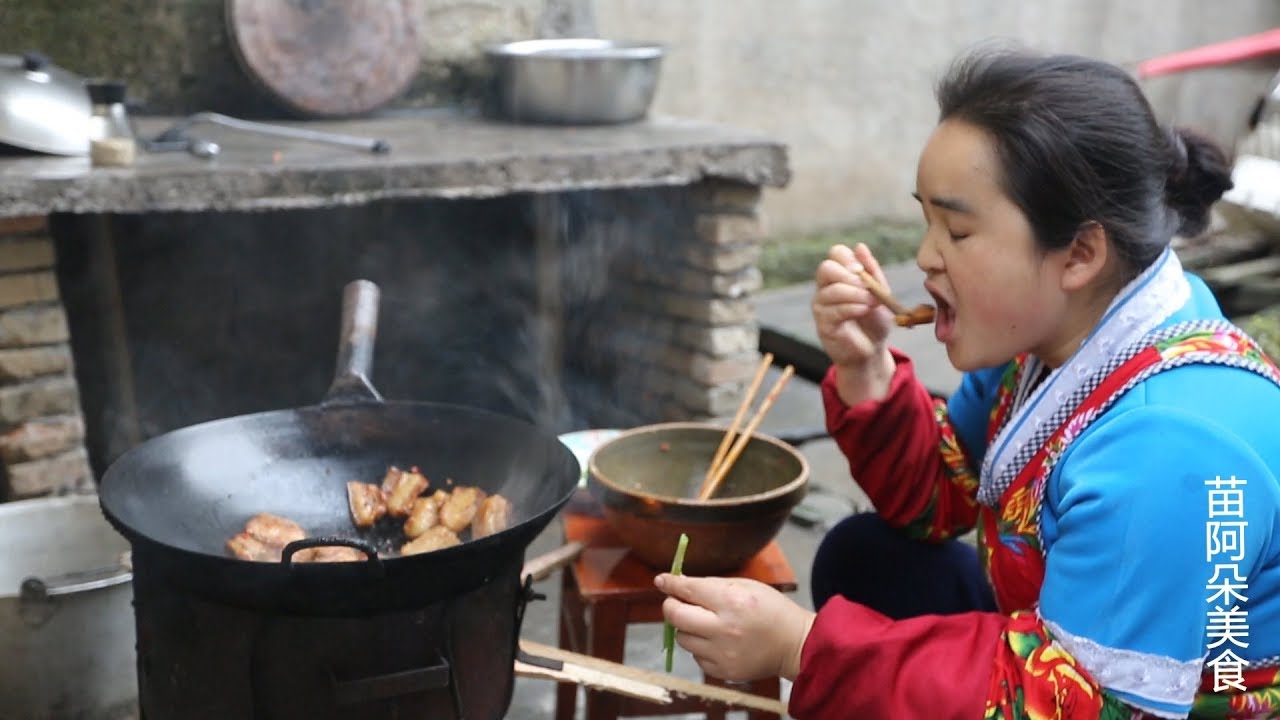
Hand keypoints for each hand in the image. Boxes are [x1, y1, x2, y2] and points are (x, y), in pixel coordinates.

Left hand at [655, 574, 815, 681]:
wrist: (794, 645)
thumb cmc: (772, 610)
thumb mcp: (747, 586)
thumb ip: (712, 585)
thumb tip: (680, 583)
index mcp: (732, 601)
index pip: (689, 590)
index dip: (670, 583)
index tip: (661, 580)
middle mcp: (724, 628)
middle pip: (676, 616)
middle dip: (670, 606)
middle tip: (676, 602)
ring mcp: (722, 653)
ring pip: (682, 638)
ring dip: (686, 627)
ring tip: (703, 622)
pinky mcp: (723, 671)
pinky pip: (696, 656)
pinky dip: (700, 646)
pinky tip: (716, 640)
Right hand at [811, 243, 897, 403]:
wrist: (872, 349)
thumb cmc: (874, 320)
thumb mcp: (880, 292)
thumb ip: (871, 270)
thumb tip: (860, 246)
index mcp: (839, 276)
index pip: (834, 254)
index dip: (847, 258)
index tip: (861, 270)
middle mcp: (825, 288)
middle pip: (826, 268)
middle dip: (848, 276)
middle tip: (866, 287)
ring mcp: (821, 306)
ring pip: (832, 290)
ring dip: (855, 294)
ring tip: (871, 303)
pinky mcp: (822, 323)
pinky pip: (834, 309)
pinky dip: (852, 307)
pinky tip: (864, 310)